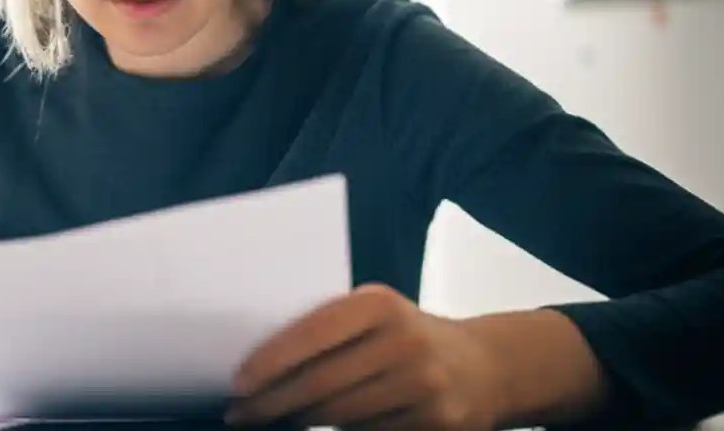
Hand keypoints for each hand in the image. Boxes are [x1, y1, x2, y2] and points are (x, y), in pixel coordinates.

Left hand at [227, 284, 503, 429]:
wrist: (486, 366)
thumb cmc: (406, 337)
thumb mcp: (374, 316)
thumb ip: (328, 331)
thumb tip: (260, 367)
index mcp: (379, 304)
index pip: (311, 333)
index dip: (269, 362)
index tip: (237, 383)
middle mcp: (404, 340)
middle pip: (320, 383)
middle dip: (272, 402)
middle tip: (240, 413)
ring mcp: (423, 384)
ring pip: (340, 416)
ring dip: (298, 422)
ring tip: (271, 421)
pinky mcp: (437, 423)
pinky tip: (316, 430)